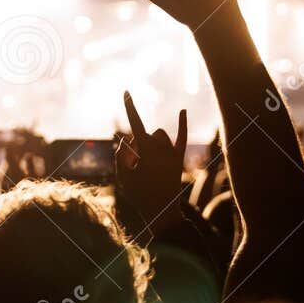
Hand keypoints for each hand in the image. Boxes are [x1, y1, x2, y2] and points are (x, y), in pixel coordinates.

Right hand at [115, 93, 187, 229]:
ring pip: (160, 136)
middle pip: (146, 134)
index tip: (126, 91)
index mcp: (147, 150)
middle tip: (136, 165)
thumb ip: (121, 156)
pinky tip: (182, 110)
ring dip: (151, 142)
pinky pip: (181, 137)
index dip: (130, 106)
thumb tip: (126, 142)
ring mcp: (172, 152)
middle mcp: (162, 147)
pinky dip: (182, 124)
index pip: (135, 124)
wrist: (162, 212)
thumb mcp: (123, 177)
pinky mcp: (179, 158)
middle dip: (138, 145)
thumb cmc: (140, 195)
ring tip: (148, 162)